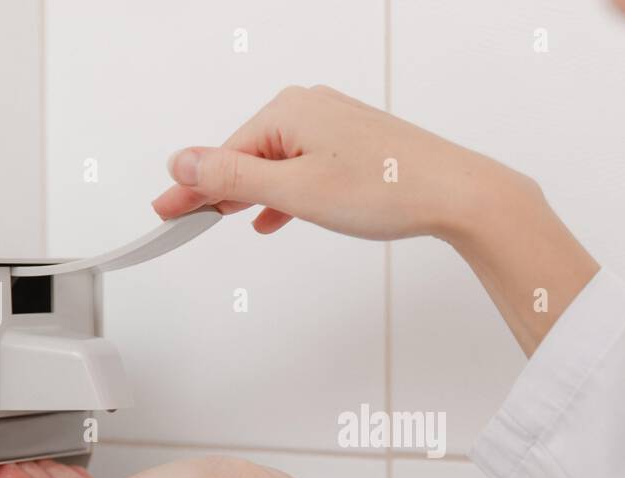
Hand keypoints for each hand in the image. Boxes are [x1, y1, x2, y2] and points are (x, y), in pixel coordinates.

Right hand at [151, 85, 598, 354]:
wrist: (459, 194)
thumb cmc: (388, 188)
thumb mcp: (295, 191)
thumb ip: (233, 180)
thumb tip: (182, 163)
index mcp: (289, 110)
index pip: (222, 156)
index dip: (192, 192)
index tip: (165, 216)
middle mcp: (311, 108)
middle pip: (246, 155)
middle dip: (216, 191)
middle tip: (182, 222)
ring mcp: (336, 125)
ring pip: (277, 164)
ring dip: (251, 195)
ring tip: (224, 222)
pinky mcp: (358, 144)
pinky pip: (305, 167)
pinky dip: (286, 193)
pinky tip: (276, 217)